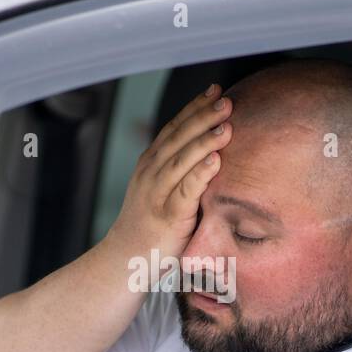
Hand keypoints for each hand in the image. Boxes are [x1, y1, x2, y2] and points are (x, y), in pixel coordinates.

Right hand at [106, 83, 231, 259]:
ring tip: (226, 124)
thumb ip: (180, 171)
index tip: (214, 90)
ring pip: (181, 160)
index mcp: (150, 164)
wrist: (124, 260)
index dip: (194, 107)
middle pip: (178, 138)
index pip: (174, 128)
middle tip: (226, 100)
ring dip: (204, 140)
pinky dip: (200, 174)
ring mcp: (157, 194)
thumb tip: (212, 150)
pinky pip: (185, 191)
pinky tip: (216, 160)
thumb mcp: (161, 190)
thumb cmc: (150, 226)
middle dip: (202, 116)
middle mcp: (151, 173)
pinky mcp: (167, 217)